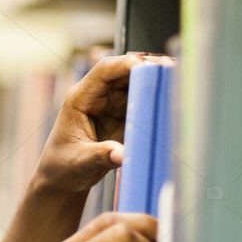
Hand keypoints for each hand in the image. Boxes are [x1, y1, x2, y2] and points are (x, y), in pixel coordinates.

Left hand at [35, 54, 167, 192]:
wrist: (62, 177)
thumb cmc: (63, 167)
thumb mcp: (79, 162)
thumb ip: (100, 156)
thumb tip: (122, 154)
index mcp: (80, 99)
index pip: (104, 71)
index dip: (127, 64)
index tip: (149, 66)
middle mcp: (97, 97)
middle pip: (125, 72)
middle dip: (148, 70)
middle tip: (173, 73)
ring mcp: (112, 105)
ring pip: (137, 84)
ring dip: (155, 84)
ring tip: (179, 86)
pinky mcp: (123, 116)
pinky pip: (142, 102)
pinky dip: (157, 101)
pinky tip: (174, 102)